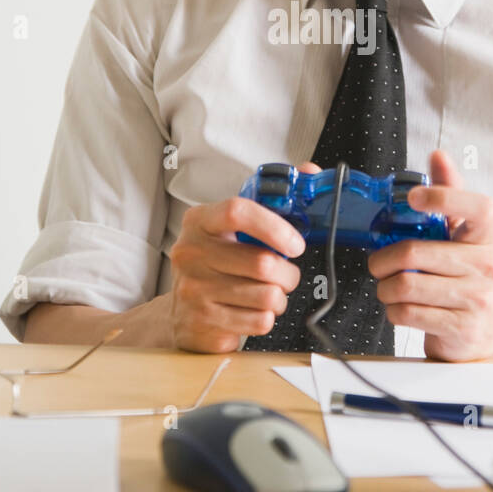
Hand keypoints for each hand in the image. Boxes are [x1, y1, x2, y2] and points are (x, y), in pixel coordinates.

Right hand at [166, 163, 318, 351]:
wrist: (182, 313)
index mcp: (200, 221)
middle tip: (285, 275)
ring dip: (279, 297)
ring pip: (267, 295)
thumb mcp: (232, 230)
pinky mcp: (203, 320)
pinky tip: (251, 311)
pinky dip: (266, 318)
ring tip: (266, 294)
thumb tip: (310, 171)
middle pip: (262, 263)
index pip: (237, 212)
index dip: (274, 226)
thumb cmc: (216, 266)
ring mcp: (194, 288)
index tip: (295, 243)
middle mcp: (191, 252)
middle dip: (287, 274)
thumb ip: (272, 202)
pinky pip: (260, 321)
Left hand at [367, 149, 492, 361]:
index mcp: (488, 236)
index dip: (444, 197)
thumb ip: (450, 193)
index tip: (413, 197)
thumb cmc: (465, 278)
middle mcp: (488, 265)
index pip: (478, 207)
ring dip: (385, 287)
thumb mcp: (462, 235)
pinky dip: (394, 310)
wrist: (482, 333)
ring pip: (406, 285)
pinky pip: (408, 313)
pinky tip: (402, 306)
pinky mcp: (461, 326)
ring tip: (389, 286)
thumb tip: (439, 156)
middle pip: (415, 252)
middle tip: (379, 262)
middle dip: (383, 259)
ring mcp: (478, 298)